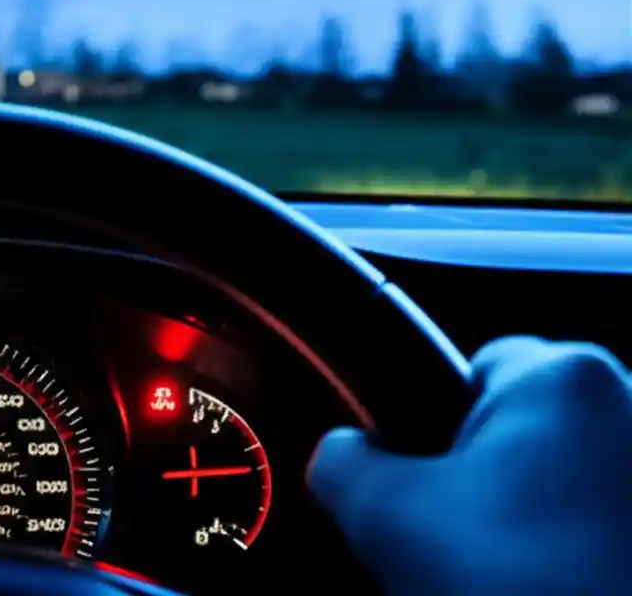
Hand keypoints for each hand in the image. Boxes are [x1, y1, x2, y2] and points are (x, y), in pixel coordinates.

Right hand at [309, 336, 631, 595]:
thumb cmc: (523, 583)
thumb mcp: (387, 517)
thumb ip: (343, 462)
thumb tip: (339, 455)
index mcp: (562, 378)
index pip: (467, 367)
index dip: (427, 424)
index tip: (418, 480)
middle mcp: (627, 406)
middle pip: (517, 428)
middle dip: (480, 479)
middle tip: (454, 539)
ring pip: (560, 482)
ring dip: (529, 520)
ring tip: (503, 574)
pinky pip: (598, 523)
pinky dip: (569, 551)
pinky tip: (542, 583)